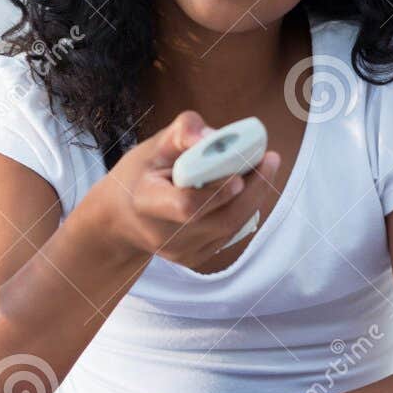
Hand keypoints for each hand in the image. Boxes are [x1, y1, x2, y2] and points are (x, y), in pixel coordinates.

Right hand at [79, 110, 279, 268]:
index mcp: (147, 204)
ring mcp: (182, 252)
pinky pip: (229, 233)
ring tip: (265, 167)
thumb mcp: (152, 147)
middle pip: (220, 218)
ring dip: (254, 196)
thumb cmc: (139, 176)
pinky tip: (249, 187)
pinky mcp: (195, 258)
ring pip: (231, 226)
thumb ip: (182, 134)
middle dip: (251, 188)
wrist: (122, 218)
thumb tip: (215, 136)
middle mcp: (164, 236)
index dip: (217, 192)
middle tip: (270, 159)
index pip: (187, 206)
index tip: (240, 173)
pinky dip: (244, 208)